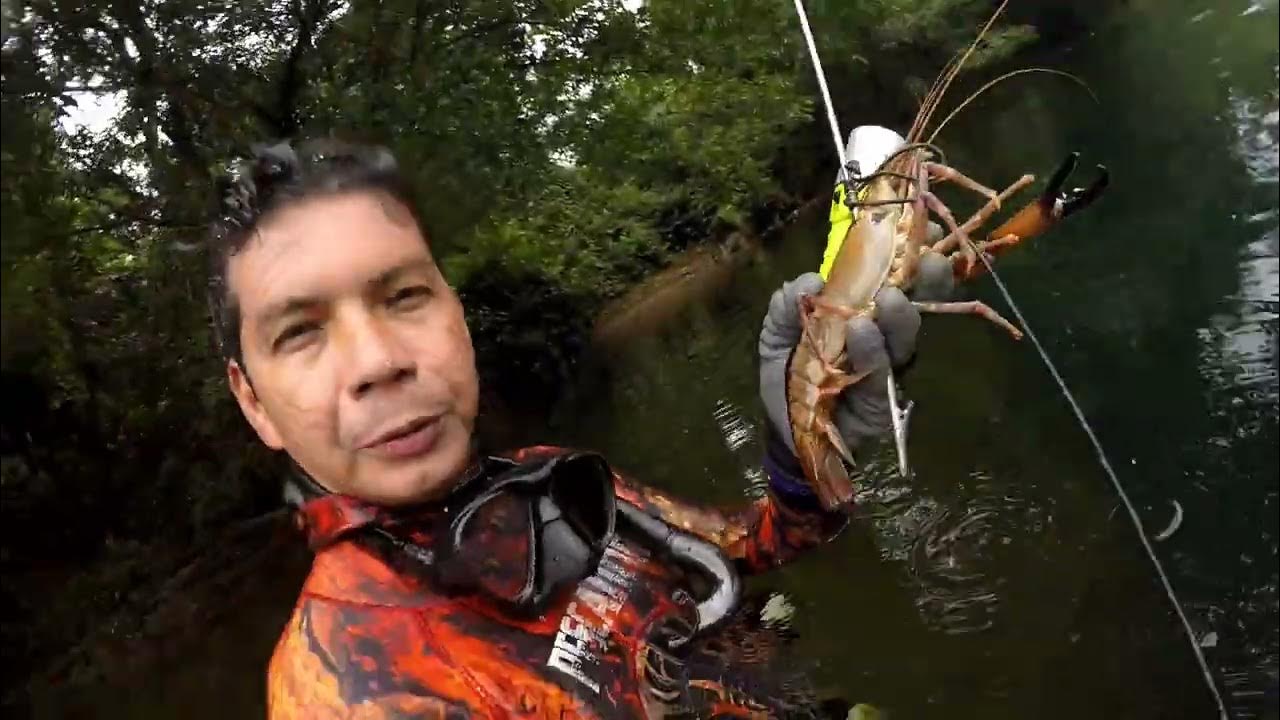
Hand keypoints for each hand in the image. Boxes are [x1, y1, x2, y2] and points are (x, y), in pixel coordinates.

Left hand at [758, 240, 953, 458]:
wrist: (784, 430)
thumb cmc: (788, 376)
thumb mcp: (777, 335)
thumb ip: (786, 306)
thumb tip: (810, 280)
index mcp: (865, 314)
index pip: (898, 282)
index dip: (913, 260)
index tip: (925, 233)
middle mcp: (883, 338)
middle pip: (916, 306)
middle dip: (925, 282)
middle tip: (925, 260)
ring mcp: (886, 369)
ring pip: (903, 339)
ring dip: (899, 315)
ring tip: (889, 299)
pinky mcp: (882, 401)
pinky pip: (881, 372)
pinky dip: (872, 350)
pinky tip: (862, 332)